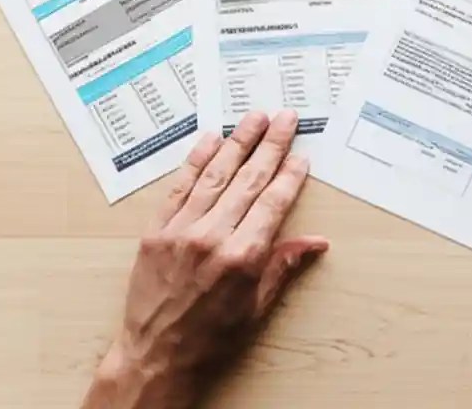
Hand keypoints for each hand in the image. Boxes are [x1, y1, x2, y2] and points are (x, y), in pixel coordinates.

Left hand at [83, 110, 327, 408]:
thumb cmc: (209, 337)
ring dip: (237, 143)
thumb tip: (316, 242)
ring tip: (254, 117)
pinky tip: (209, 140)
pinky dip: (195, 161)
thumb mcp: (256, 308)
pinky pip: (179, 187)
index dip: (289, 176)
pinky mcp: (156, 230)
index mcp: (242, 258)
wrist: (156, 354)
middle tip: (285, 119)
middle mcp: (212, 237)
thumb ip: (283, 267)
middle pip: (248, 181)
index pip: (272, 204)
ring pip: (215, 176)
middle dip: (270, 146)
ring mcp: (181, 230)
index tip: (300, 156)